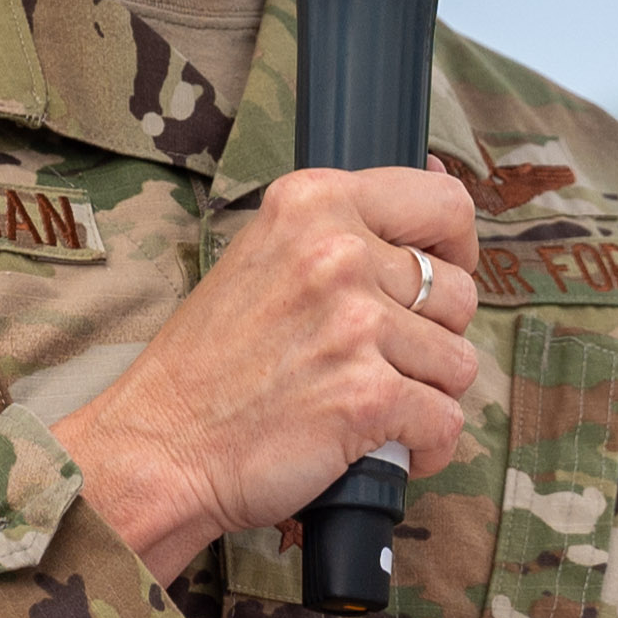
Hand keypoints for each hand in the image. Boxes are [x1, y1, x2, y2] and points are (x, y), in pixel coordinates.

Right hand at [55, 165, 481, 578]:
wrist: (158, 445)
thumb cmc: (210, 360)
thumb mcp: (267, 255)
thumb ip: (346, 224)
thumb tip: (438, 170)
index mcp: (314, 203)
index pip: (443, 203)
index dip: (455, 249)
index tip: (437, 275)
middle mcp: (337, 253)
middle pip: (458, 291)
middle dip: (434, 335)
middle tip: (375, 359)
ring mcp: (355, 326)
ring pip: (459, 361)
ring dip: (425, 393)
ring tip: (367, 404)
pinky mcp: (369, 397)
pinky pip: (447, 422)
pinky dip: (424, 447)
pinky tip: (381, 446)